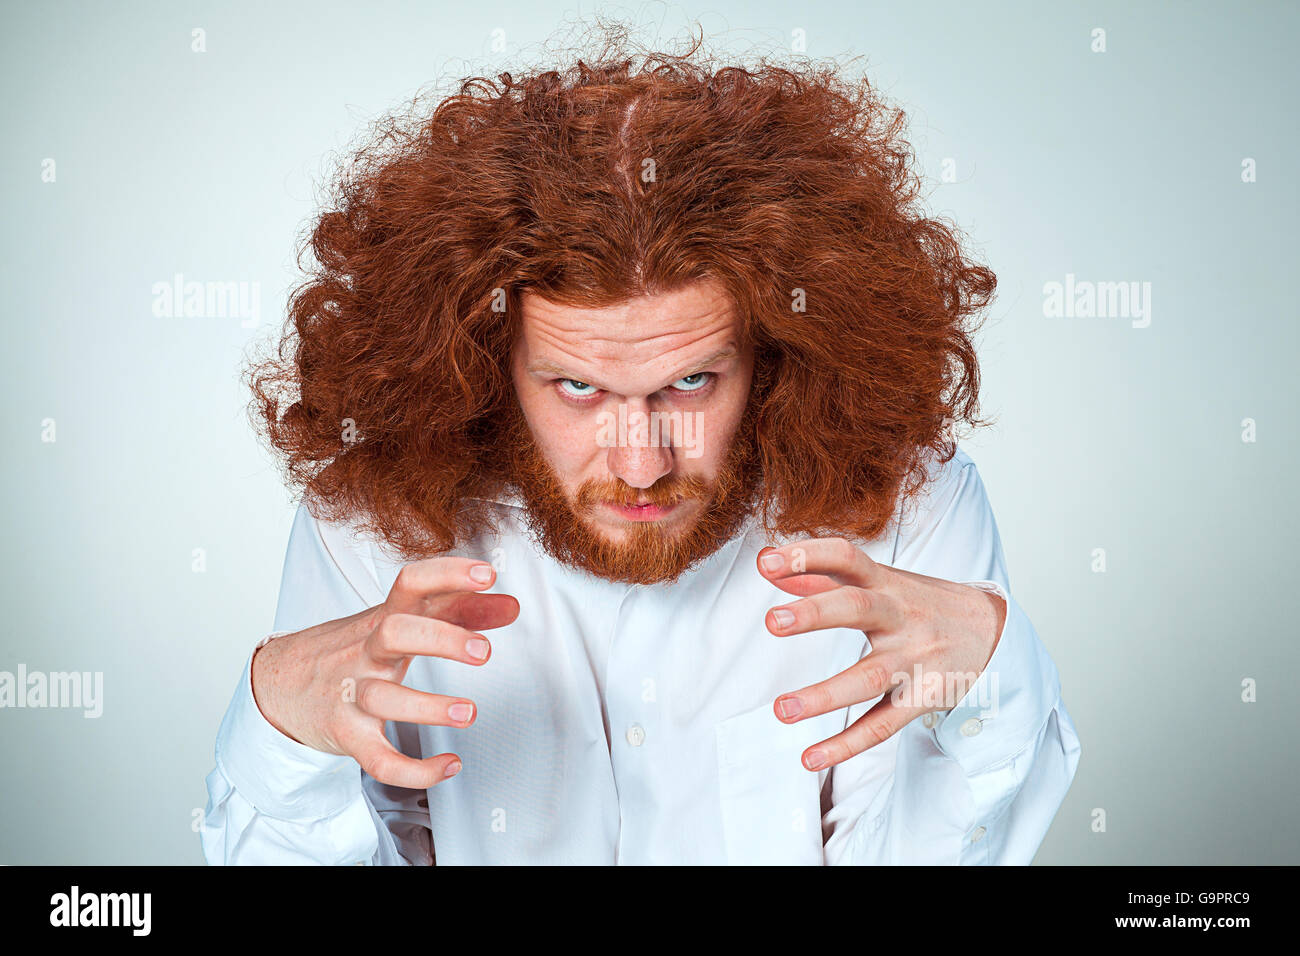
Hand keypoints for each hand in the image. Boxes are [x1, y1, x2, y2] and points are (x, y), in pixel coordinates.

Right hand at [251, 557, 518, 787]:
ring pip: (383, 698)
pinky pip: (377, 759)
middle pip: (395, 632)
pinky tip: (450, 766)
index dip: (448, 574)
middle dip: (442, 639)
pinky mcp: (347, 735)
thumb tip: (511, 604)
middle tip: (485, 652)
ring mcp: (353, 693)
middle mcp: (366, 651)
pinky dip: (414, 771)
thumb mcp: (403, 622)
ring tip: (469, 713)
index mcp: (385, 618)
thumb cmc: (357, 648)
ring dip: (429, 708)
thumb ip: (460, 610)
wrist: (280, 682)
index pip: (411, 582)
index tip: (486, 574)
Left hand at [756, 537, 1005, 771]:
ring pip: (869, 677)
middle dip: (815, 613)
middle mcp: (900, 616)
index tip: (767, 562)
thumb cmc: (921, 603)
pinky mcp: (924, 696)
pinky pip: (884, 723)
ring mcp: (914, 658)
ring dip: (824, 696)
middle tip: (772, 621)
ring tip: (782, 710)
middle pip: (859, 609)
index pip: (847, 558)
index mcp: (885, 582)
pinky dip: (847, 744)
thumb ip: (823, 573)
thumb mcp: (880, 580)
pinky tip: (811, 757)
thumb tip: (768, 564)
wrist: (993, 630)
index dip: (808, 556)